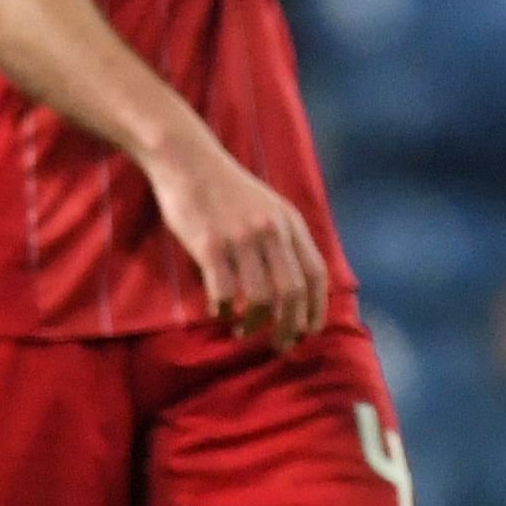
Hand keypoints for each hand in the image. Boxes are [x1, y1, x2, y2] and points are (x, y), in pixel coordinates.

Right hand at [143, 131, 329, 346]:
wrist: (188, 160)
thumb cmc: (227, 188)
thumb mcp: (269, 206)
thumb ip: (284, 238)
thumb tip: (296, 283)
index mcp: (290, 222)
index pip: (316, 274)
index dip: (317, 308)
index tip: (310, 332)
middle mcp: (271, 231)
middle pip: (292, 292)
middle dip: (289, 327)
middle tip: (280, 346)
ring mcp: (241, 238)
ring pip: (260, 298)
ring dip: (254, 325)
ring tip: (243, 333)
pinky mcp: (209, 245)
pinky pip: (225, 293)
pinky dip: (225, 311)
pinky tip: (220, 313)